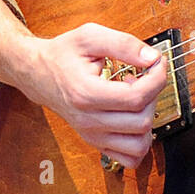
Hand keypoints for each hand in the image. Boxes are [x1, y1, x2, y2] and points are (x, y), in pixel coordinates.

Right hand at [22, 23, 166, 168]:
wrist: (38, 73)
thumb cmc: (63, 55)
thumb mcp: (90, 36)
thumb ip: (123, 44)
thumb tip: (152, 58)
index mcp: (86, 94)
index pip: (136, 97)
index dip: (157, 78)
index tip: (156, 63)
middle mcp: (88, 120)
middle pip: (142, 121)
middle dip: (153, 96)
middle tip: (144, 78)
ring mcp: (92, 135)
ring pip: (139, 144)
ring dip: (148, 120)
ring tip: (136, 99)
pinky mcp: (96, 142)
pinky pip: (129, 158)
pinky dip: (140, 141)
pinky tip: (133, 118)